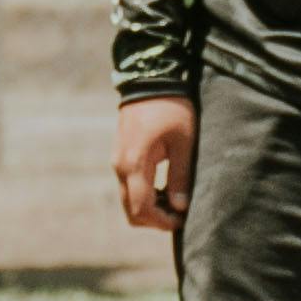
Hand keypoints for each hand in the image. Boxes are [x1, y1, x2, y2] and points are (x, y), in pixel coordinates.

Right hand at [113, 95, 197, 230]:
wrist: (150, 78)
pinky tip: (164, 186)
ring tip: (175, 198)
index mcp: (134, 164)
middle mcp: (119, 167)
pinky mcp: (119, 156)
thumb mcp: (183, 143)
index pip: (142, 209)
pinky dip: (144, 194)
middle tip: (180, 212)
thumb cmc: (171, 109)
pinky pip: (128, 186)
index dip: (162, 222)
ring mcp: (116, 161)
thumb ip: (180, 177)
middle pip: (131, 211)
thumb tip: (179, 207)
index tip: (183, 219)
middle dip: (155, 219)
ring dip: (150, 207)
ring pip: (128, 200)